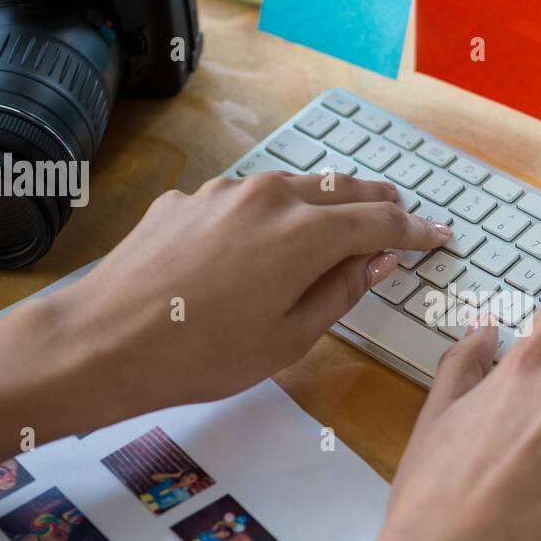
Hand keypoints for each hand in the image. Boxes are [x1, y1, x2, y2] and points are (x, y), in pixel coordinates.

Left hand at [43, 171, 450, 414]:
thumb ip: (341, 291)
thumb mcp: (289, 338)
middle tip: (402, 215)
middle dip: (378, 203)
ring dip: (325, 202)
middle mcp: (268, 196)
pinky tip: (262, 244)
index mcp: (304, 233)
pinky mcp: (187, 199)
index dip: (414, 231)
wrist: (103, 340)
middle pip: (342, 189)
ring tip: (341, 221)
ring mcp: (223, 191)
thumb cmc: (200, 354)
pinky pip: (245, 199)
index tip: (436, 236)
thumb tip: (376, 259)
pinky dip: (270, 213)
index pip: (380, 222)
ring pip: (293, 187)